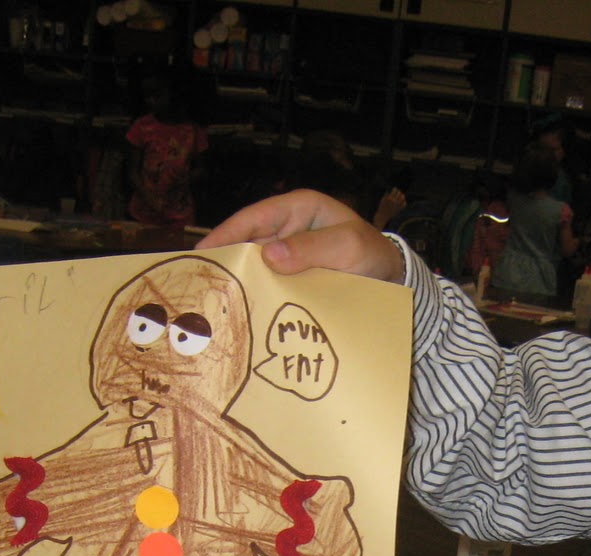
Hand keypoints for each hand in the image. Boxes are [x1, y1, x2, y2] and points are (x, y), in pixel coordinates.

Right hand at [196, 189, 405, 284]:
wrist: (393, 280)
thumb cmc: (372, 254)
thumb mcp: (349, 247)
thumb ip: (312, 248)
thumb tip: (268, 254)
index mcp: (298, 208)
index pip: (254, 218)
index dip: (225, 234)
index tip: (203, 253)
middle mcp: (288, 229)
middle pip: (247, 242)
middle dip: (224, 260)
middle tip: (197, 282)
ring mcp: (288, 254)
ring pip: (254, 266)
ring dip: (238, 281)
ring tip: (211, 301)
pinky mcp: (292, 277)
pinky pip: (268, 283)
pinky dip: (255, 295)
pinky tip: (240, 311)